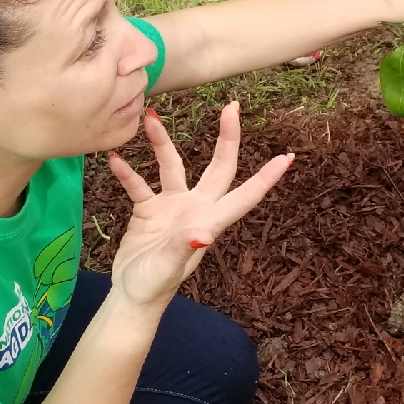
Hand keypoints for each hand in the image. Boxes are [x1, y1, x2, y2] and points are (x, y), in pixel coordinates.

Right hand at [108, 102, 292, 313]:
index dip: (267, 177)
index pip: (245, 195)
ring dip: (162, 144)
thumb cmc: (154, 286)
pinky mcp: (148, 210)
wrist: (131, 296)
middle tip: (232, 107)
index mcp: (209, 221)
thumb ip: (183, 249)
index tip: (288, 157)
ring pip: (172, 166)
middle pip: (218, 167)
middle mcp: (196, 209)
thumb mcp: (168, 268)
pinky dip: (128, 173)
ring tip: (151, 119)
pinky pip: (140, 185)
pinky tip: (114, 159)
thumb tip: (202, 236)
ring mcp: (173, 208)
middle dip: (227, 138)